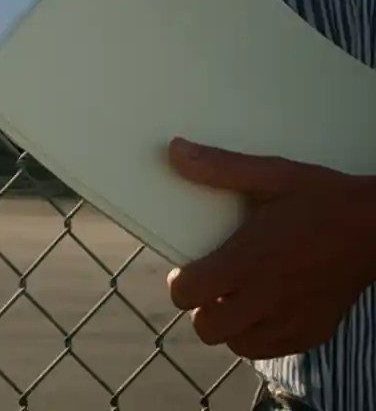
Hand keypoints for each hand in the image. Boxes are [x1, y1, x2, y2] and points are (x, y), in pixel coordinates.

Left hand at [166, 137, 375, 359]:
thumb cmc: (324, 199)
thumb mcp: (271, 175)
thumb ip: (219, 167)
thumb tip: (175, 150)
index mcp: (247, 261)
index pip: (187, 293)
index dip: (180, 283)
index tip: (189, 270)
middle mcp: (266, 297)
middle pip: (206, 327)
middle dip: (201, 308)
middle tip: (213, 287)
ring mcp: (291, 320)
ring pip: (236, 344)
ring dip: (229, 326)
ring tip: (237, 299)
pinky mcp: (314, 332)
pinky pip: (270, 350)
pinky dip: (260, 336)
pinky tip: (265, 310)